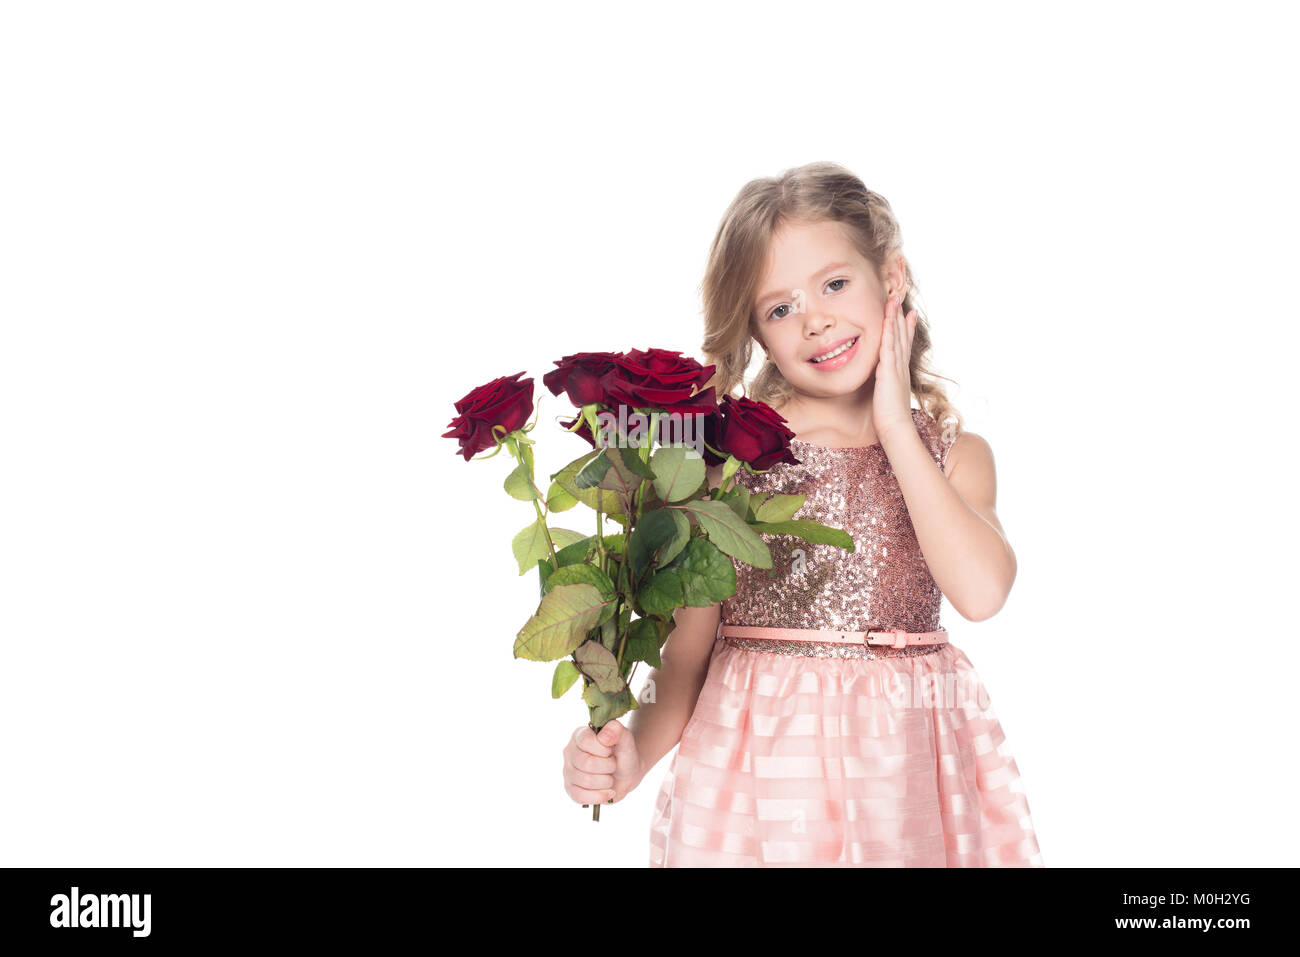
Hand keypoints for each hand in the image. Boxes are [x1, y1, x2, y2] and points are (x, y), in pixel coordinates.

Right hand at [562, 718, 641, 806]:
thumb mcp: (626, 738)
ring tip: (610, 776)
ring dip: (606, 781)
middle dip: (608, 767)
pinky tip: (608, 792)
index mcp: (580, 735)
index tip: (611, 750)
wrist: (626, 773)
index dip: (603, 749)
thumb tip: (604, 735)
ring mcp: (568, 771)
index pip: (585, 741)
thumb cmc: (623, 753)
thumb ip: (617, 730)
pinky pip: (579, 797)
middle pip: (586, 763)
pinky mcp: (570, 788)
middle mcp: (570, 752)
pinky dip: (599, 796)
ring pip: (586, 781)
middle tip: (613, 764)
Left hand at [872, 292, 917, 439]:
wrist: (896, 428)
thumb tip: (886, 384)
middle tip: (900, 298)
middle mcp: (901, 366)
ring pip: (896, 337)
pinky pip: (888, 347)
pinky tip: (888, 319)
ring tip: (894, 300)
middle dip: (900, 316)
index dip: (907, 328)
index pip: (904, 345)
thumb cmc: (891, 418)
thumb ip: (889, 386)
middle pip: (902, 336)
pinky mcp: (889, 372)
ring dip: (894, 318)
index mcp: (901, 372)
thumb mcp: (890, 397)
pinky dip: (889, 332)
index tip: (909, 313)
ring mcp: (896, 368)